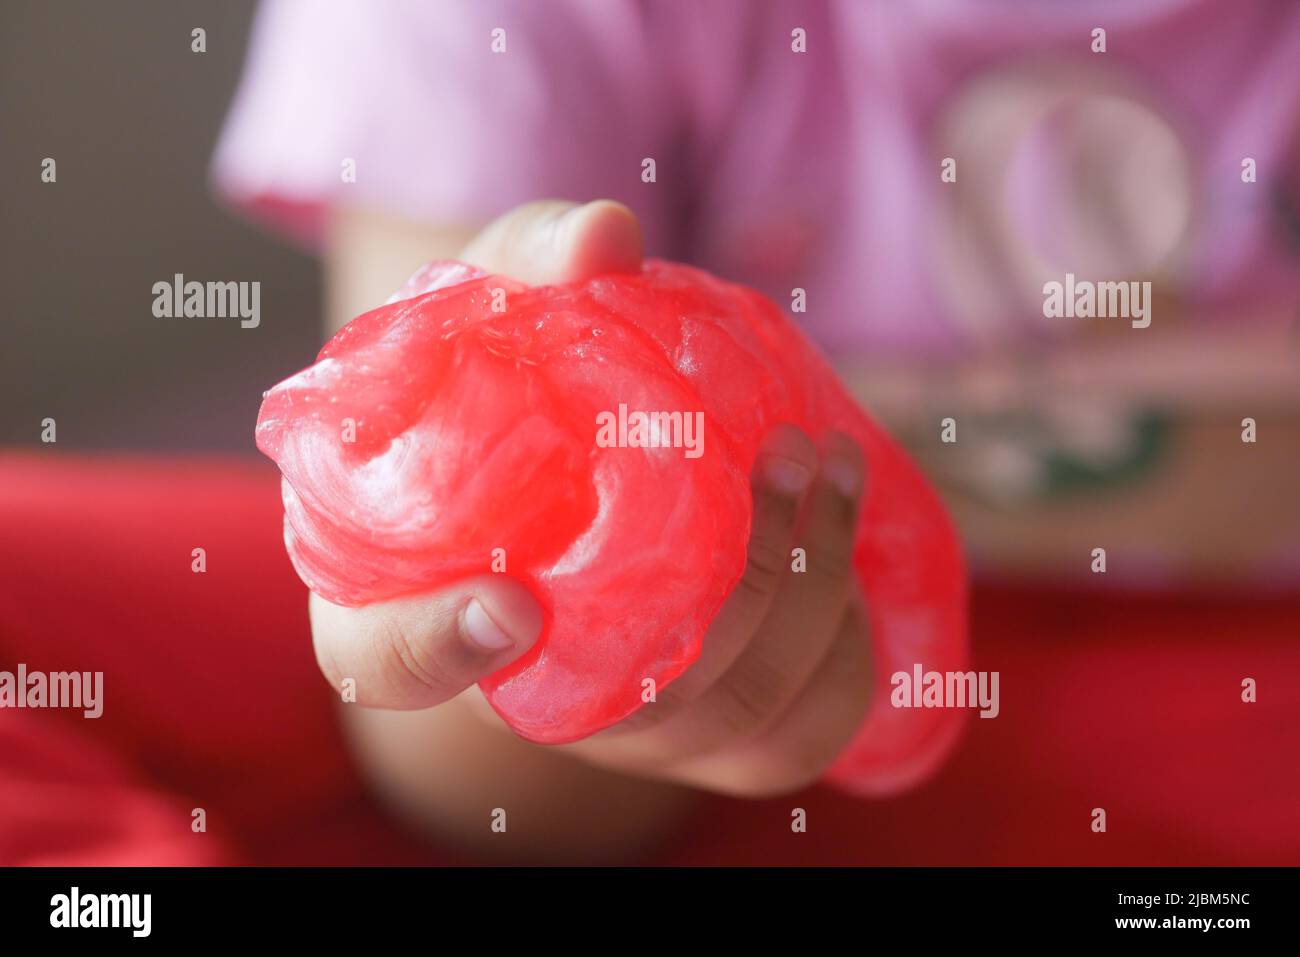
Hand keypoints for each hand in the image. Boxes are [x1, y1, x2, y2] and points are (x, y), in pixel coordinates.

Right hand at [311, 199, 871, 800]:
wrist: (566, 455)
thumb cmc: (515, 381)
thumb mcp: (502, 307)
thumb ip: (531, 263)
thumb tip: (605, 237)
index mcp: (413, 598)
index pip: (385, 666)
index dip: (432, 652)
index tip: (508, 601)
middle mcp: (518, 688)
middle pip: (621, 705)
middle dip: (738, 588)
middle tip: (783, 450)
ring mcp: (621, 725)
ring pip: (725, 715)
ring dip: (808, 595)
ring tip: (835, 463)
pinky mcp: (708, 734)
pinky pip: (790, 739)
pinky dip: (843, 655)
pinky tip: (851, 547)